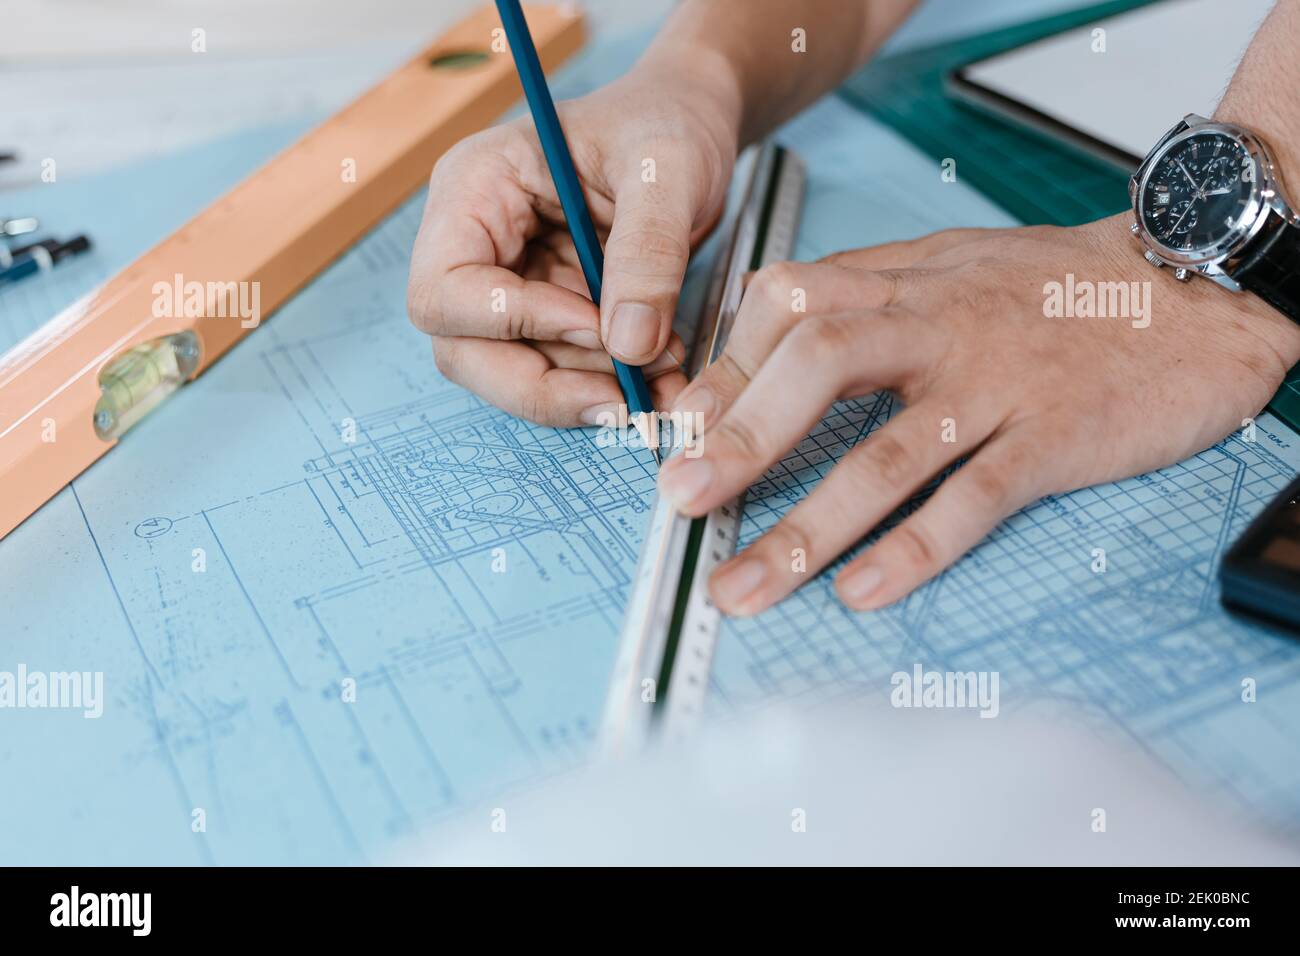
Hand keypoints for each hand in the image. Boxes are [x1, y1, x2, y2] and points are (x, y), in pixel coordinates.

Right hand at [406, 64, 739, 424]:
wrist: (692, 129)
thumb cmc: (667, 124)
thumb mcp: (667, 171)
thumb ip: (649, 252)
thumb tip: (629, 345)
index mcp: (474, 189)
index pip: (445, 289)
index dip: (511, 322)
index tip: (595, 326)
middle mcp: (476, 244)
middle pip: (463, 351)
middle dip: (544, 383)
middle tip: (623, 396)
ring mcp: (508, 284)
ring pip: (511, 374)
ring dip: (585, 390)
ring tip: (660, 378)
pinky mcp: (548, 315)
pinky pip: (559, 372)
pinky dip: (606, 387)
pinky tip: (657, 380)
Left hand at [658, 215, 1299, 614]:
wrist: (1195, 290)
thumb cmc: (1059, 288)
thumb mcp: (952, 264)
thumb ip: (868, 296)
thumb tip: (768, 342)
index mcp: (908, 280)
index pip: (792, 302)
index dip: (729, 366)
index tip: (683, 427)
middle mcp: (941, 325)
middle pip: (822, 362)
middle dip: (745, 435)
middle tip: (684, 500)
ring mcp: (998, 382)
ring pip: (888, 451)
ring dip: (808, 525)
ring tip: (746, 585)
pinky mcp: (1054, 437)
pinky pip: (974, 497)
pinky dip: (915, 547)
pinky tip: (862, 591)